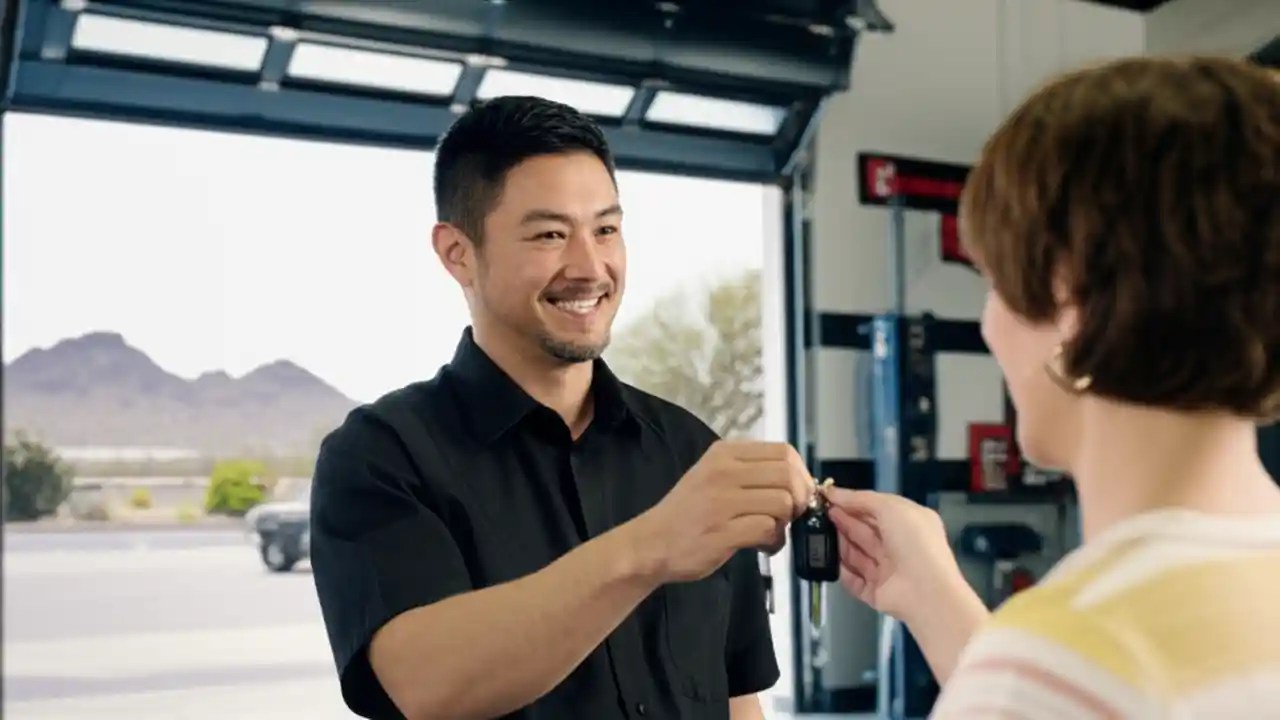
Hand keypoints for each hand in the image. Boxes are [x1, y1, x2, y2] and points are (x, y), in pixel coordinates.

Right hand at [631, 440, 813, 583]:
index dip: (801, 474)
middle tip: (791, 516)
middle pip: (788, 475)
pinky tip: (762, 546)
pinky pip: (768, 529)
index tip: (798, 494)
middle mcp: (723, 471)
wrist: (651, 543)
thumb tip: (797, 481)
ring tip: (772, 532)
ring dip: (786, 523)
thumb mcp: (713, 475)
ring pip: (782, 502)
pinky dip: (774, 542)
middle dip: (800, 499)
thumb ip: (749, 472)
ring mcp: (722, 501)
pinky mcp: (723, 531)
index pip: (784, 452)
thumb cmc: (687, 513)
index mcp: (724, 453)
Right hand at [821, 488, 968, 624]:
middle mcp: (899, 547)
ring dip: (839, 544)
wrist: (925, 590)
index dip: (853, 503)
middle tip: (820, 513)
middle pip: (865, 532)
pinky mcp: (876, 593)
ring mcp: (887, 572)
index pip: (877, 510)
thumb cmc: (914, 542)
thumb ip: (862, 499)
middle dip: (843, 521)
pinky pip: (854, 580)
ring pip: (857, 555)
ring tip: (818, 532)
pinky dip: (841, 571)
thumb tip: (835, 493)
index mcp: (909, 524)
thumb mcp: (891, 507)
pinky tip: (827, 559)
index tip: (829, 498)